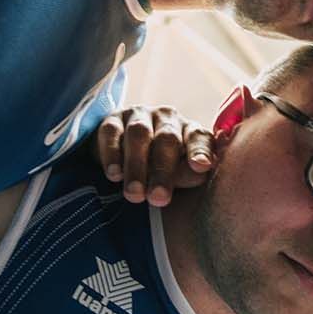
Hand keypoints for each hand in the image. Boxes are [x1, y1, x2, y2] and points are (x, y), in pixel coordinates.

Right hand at [96, 105, 213, 206]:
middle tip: (159, 198)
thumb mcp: (180, 176)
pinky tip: (114, 175)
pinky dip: (112, 154)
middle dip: (163, 170)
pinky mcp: (112, 120)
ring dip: (136, 165)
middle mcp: (167, 118)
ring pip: (139, 135)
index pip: (198, 138)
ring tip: (135, 194)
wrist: (122, 164)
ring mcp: (139, 116)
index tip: (201, 167)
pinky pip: (111, 133)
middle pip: (167, 139)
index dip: (200, 151)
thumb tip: (199, 170)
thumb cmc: (162, 172)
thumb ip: (190, 173)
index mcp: (190, 130)